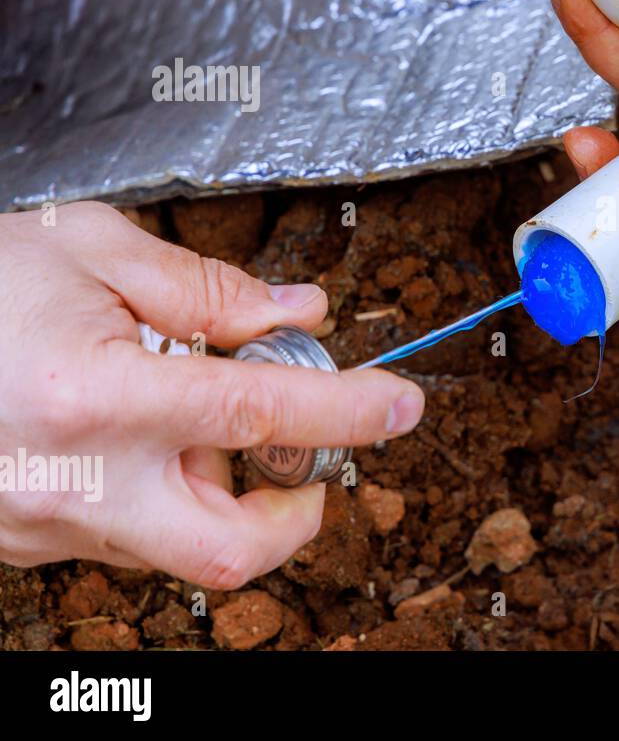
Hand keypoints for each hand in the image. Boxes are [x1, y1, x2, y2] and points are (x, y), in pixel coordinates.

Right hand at [0, 202, 423, 587]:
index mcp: (95, 396)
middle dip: (293, 518)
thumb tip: (297, 310)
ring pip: (177, 544)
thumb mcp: (87, 248)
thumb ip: (205, 287)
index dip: (349, 409)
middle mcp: (74, 481)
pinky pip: (125, 534)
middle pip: (229, 550)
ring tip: (186, 413)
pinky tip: (133, 434)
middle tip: (307, 464)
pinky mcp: (27, 543)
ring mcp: (45, 526)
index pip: (261, 414)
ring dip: (217, 490)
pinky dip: (159, 492)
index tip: (401, 404)